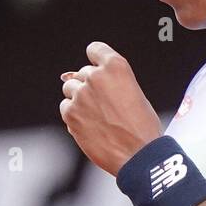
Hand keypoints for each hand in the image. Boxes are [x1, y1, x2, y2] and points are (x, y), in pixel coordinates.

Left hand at [59, 41, 161, 174]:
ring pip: (70, 89)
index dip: (96, 61)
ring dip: (80, 99)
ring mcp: (81, 95)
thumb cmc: (141, 126)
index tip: (99, 73)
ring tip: (98, 117)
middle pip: (83, 73)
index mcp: (116, 66)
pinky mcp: (70, 114)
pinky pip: (65, 107)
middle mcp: (96, 76)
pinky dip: (74, 116)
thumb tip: (69, 75)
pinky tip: (91, 126)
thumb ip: (108, 80)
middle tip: (107, 108)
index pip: (94, 49)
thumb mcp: (133, 92)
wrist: (139, 155)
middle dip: (91, 87)